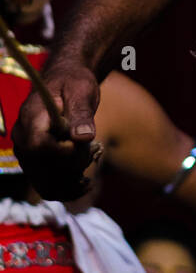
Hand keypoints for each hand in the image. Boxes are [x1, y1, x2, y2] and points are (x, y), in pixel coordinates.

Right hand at [12, 60, 101, 200]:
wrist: (64, 82)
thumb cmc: (73, 83)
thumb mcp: (81, 91)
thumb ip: (81, 114)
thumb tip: (83, 137)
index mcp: (31, 117)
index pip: (39, 146)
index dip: (63, 152)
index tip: (85, 143)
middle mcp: (22, 138)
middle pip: (42, 168)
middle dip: (74, 165)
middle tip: (96, 149)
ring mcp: (26, 154)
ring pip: (45, 184)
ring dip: (73, 180)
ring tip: (92, 159)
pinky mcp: (35, 164)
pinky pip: (47, 187)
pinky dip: (68, 190)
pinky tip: (86, 182)